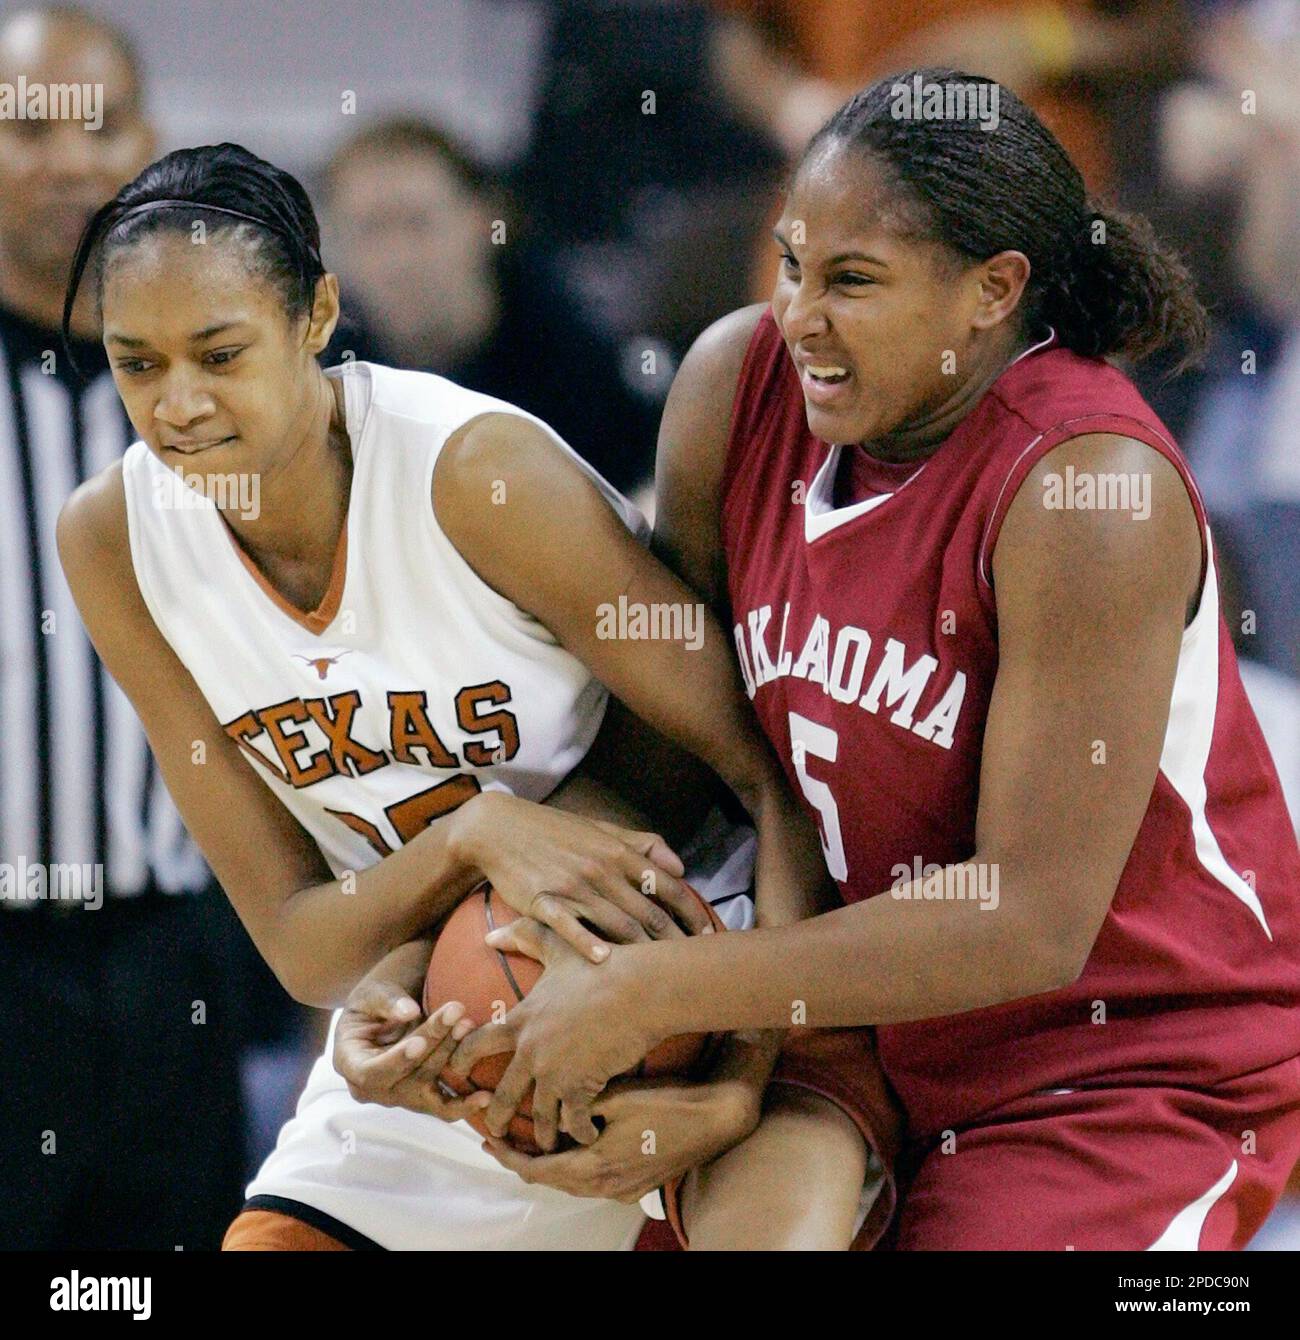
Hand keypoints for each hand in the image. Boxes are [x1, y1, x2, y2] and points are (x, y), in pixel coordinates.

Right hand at [333, 971, 491, 1123]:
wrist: (389, 1008)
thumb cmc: (375, 998)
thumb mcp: (374, 991)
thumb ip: (388, 1001)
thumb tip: (408, 1012)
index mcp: (349, 1062)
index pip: (370, 1071)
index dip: (395, 1060)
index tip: (419, 1042)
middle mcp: (370, 1087)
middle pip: (404, 1076)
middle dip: (433, 1045)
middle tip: (458, 1014)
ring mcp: (397, 1095)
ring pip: (426, 1086)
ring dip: (450, 1058)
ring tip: (469, 1027)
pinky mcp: (421, 1096)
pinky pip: (441, 1107)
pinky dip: (463, 1104)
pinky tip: (485, 1098)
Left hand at [446, 917, 662, 1145]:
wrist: (636, 990)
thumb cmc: (599, 964)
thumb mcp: (557, 946)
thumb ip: (524, 937)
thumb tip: (491, 933)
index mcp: (522, 1020)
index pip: (477, 1043)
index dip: (461, 1059)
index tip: (453, 1073)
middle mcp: (531, 1050)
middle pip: (504, 1094)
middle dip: (496, 1116)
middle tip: (493, 1130)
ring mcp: (555, 1072)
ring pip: (538, 1115)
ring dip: (541, 1133)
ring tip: (544, 1144)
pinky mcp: (581, 1086)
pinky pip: (573, 1120)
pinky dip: (578, 1131)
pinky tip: (585, 1136)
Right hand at [451, 790, 712, 961]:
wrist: (498, 828)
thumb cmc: (554, 831)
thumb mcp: (601, 830)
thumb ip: (642, 845)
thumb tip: (681, 866)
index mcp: (618, 852)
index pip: (668, 885)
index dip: (693, 911)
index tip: (711, 934)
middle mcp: (601, 869)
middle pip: (648, 912)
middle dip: (677, 941)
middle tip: (698, 965)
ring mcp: (572, 886)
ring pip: (617, 923)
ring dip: (644, 951)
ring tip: (666, 974)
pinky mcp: (542, 900)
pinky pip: (569, 926)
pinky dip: (588, 943)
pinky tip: (605, 961)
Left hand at [479, 1076, 761, 1203]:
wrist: (718, 1118)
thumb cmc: (668, 1101)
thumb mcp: (616, 1095)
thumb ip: (578, 1103)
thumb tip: (550, 1104)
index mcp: (594, 1166)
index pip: (536, 1168)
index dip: (508, 1153)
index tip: (487, 1137)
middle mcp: (605, 1186)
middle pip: (550, 1179)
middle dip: (522, 1157)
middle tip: (500, 1135)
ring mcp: (622, 1188)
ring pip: (571, 1180)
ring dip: (548, 1161)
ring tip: (529, 1136)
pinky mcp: (636, 1183)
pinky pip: (592, 1178)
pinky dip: (573, 1162)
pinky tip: (570, 1140)